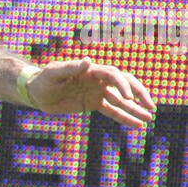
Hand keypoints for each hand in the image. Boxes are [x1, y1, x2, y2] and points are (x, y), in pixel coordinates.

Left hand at [28, 57, 155, 127]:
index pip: (113, 75)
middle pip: (124, 85)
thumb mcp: (54, 73)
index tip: (128, 98)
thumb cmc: (44, 79)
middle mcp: (98, 80)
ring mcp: (98, 93)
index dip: (122, 85)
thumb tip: (87, 62)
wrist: (37, 92)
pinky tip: (137, 125)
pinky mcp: (94, 104)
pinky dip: (124, 118)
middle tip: (150, 106)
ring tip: (150, 118)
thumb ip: (70, 68)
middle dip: (139, 95)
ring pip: (121, 101)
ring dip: (135, 109)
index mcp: (92, 70)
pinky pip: (112, 111)